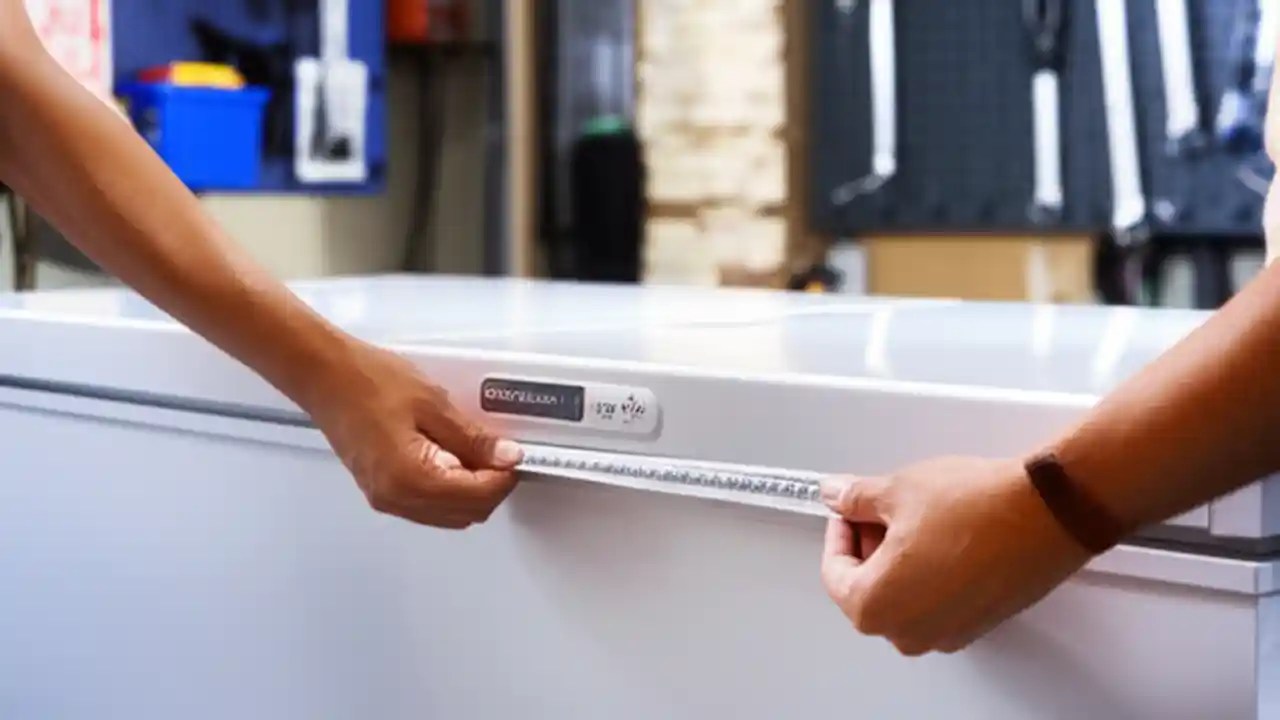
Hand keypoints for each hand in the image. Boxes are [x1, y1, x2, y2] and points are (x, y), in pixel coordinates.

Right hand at [303, 337, 523, 528]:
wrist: (325, 376)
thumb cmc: (371, 382)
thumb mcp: (433, 404)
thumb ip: (473, 438)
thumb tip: (506, 457)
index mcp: (412, 479)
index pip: (477, 497)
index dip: (504, 477)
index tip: (515, 454)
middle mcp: (398, 499)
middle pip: (465, 514)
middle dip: (490, 487)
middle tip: (500, 452)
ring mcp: (387, 500)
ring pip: (448, 515)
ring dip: (471, 492)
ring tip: (477, 452)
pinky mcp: (381, 492)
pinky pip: (427, 507)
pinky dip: (449, 490)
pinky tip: (452, 458)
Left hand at [818, 457, 1090, 655]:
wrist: (1048, 512)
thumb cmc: (979, 508)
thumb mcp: (897, 491)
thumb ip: (855, 499)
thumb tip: (839, 496)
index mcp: (877, 607)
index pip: (835, 573)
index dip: (839, 532)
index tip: (848, 510)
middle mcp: (910, 632)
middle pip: (867, 589)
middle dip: (868, 545)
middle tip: (877, 508)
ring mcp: (947, 632)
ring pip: (903, 596)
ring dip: (898, 558)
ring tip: (914, 515)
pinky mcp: (978, 623)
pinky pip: (936, 601)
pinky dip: (928, 572)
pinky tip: (942, 534)